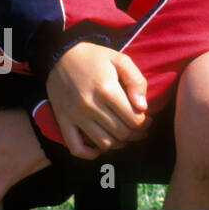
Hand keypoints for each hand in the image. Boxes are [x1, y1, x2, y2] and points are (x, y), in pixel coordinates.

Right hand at [46, 41, 149, 158]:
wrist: (60, 55)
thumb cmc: (95, 58)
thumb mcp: (120, 59)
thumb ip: (136, 81)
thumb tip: (143, 107)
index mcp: (107, 90)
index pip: (133, 119)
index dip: (145, 123)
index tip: (148, 120)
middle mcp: (89, 105)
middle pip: (121, 133)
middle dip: (136, 134)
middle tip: (140, 129)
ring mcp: (74, 115)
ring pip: (103, 143)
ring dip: (119, 144)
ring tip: (125, 136)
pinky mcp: (62, 121)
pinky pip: (76, 148)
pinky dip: (90, 153)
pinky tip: (101, 147)